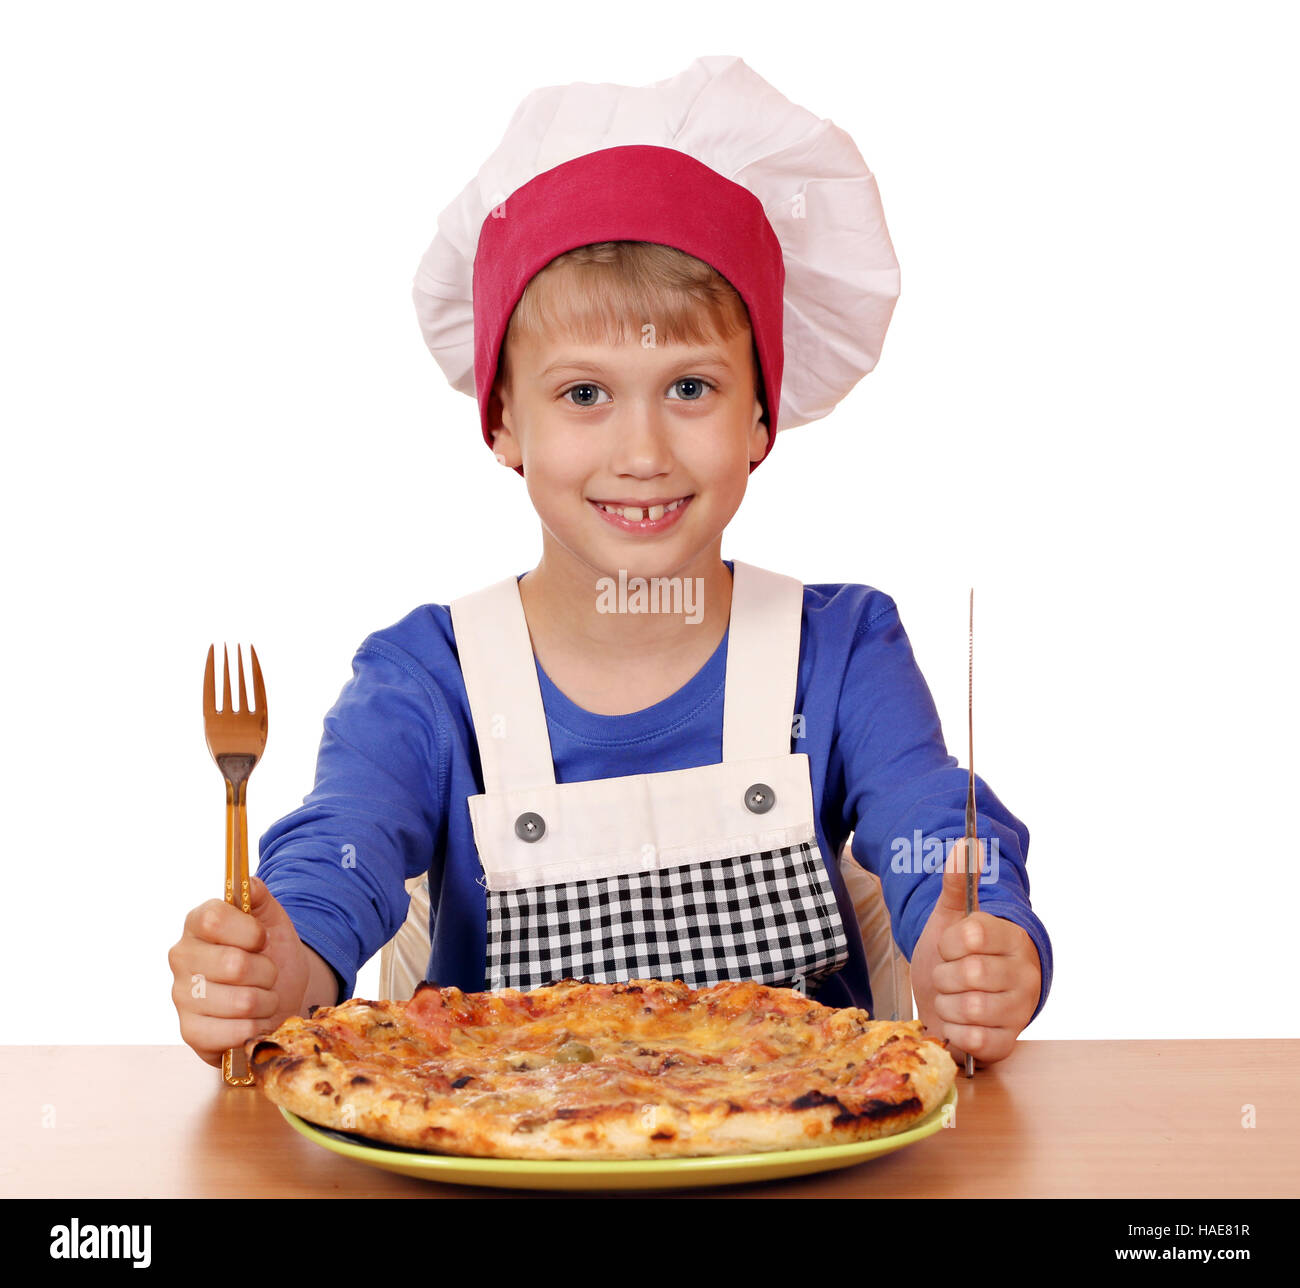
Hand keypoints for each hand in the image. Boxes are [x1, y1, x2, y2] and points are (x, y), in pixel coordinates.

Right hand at [168, 877, 312, 1066]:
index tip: (261, 939)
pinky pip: (233, 1034)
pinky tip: (254, 1021)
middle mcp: (181, 958)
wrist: (281, 994)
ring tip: (263, 997)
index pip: (213, 920)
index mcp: (197, 924)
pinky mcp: (191, 1033)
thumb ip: (259, 896)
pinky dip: (256, 1029)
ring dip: (266, 1001)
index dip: (249, 932)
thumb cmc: (272, 953)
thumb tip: (248, 883)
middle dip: (267, 971)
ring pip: (241, 1002)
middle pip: (233, 964)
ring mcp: (181, 997)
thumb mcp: (273, 919)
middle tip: (267, 973)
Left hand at [910, 837, 1041, 1066]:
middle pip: (970, 972)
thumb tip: (965, 844)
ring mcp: (1019, 1010)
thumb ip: (957, 883)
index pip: (972, 934)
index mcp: (1012, 937)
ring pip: (970, 1007)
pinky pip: (974, 1040)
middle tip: (947, 975)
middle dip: (944, 975)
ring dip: (946, 1003)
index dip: (948, 942)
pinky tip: (958, 1022)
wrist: (951, 1000)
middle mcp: (1024, 973)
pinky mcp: (1007, 1042)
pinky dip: (955, 1031)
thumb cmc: (953, 958)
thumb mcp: (949, 918)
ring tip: (952, 998)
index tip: (948, 947)